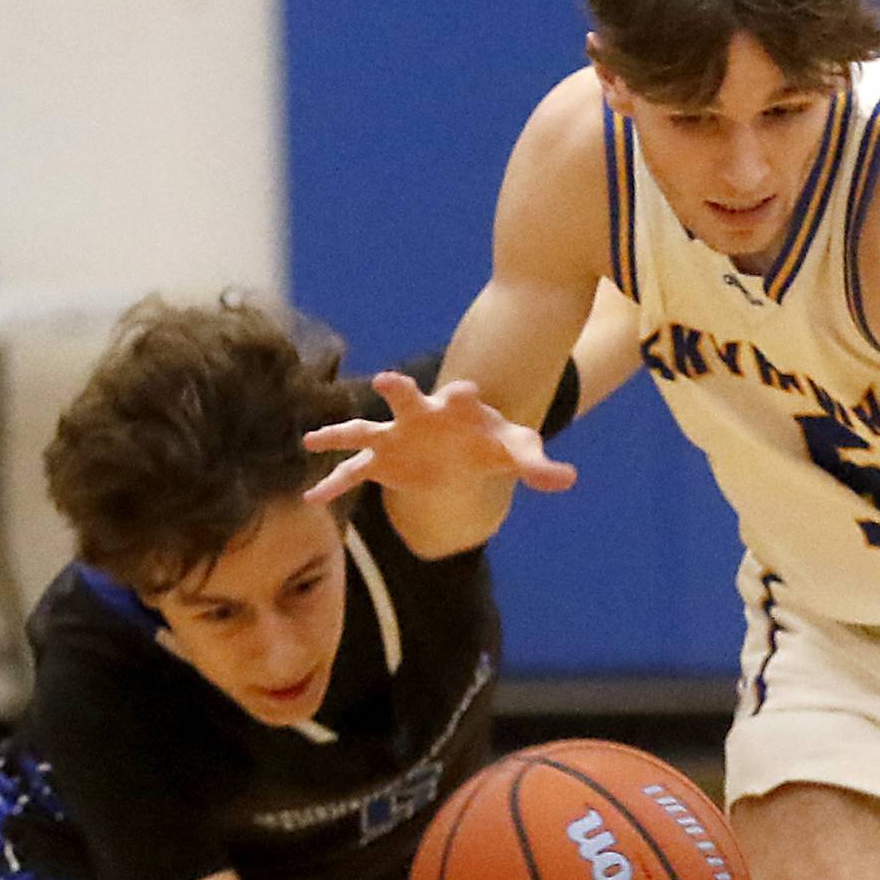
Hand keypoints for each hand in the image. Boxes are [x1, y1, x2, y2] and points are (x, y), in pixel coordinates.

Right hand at [303, 371, 576, 503]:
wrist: (465, 451)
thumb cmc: (492, 444)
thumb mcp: (518, 452)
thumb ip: (538, 464)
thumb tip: (569, 478)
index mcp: (456, 409)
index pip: (460, 398)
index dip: (463, 395)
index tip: (465, 391)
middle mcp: (419, 415)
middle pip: (406, 397)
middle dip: (398, 389)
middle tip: (387, 380)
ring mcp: (395, 437)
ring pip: (364, 430)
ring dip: (339, 433)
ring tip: (311, 440)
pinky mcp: (381, 461)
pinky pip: (351, 473)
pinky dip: (332, 485)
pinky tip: (310, 499)